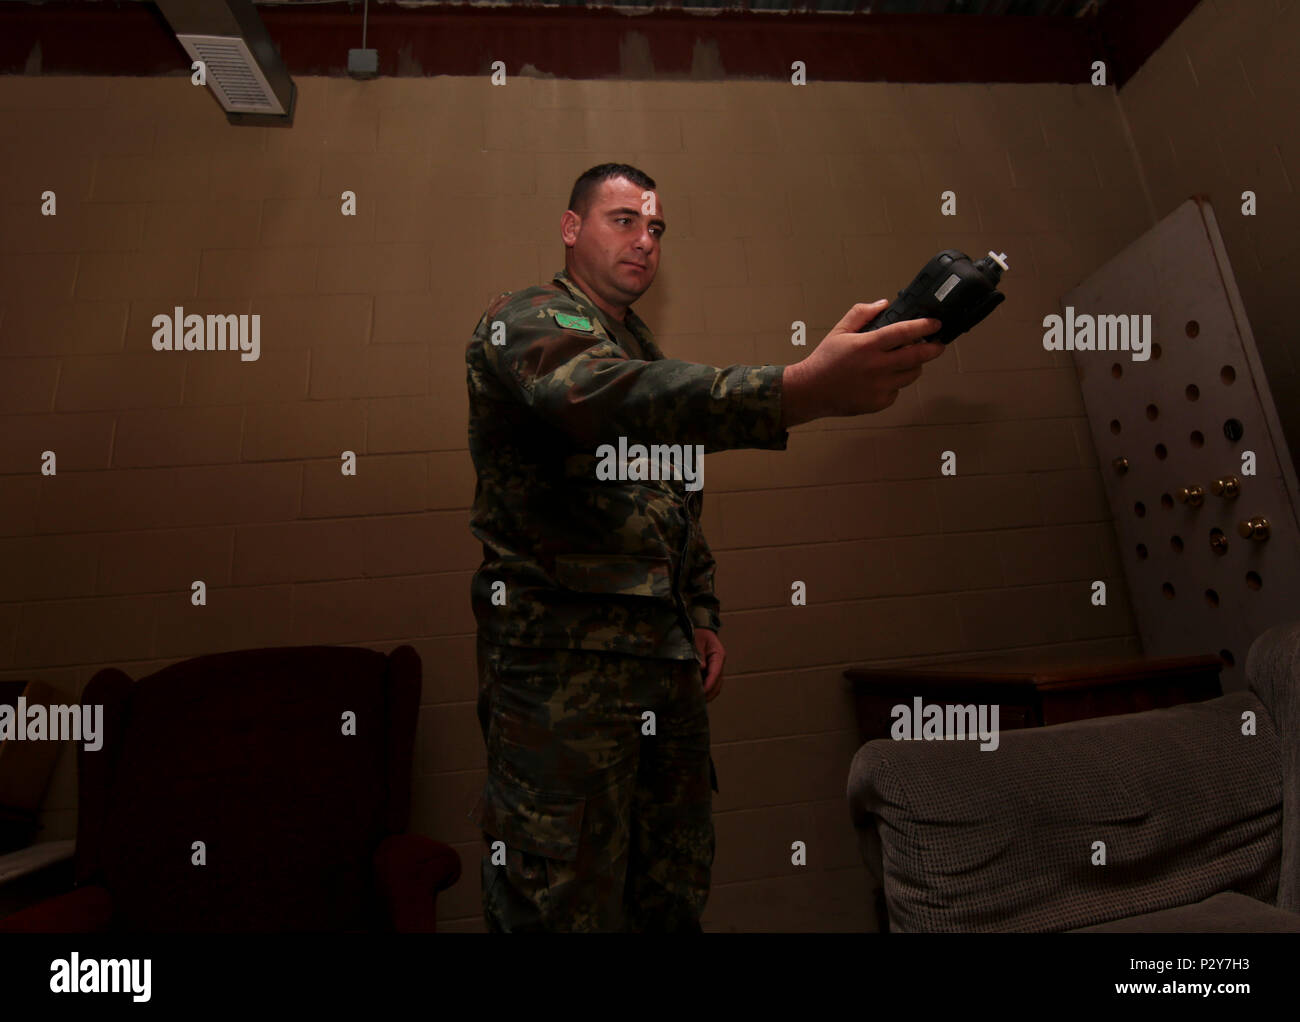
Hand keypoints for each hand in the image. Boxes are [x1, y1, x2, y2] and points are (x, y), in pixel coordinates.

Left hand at [695, 627, 725, 702]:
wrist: (699, 628)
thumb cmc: (698, 632)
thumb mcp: (697, 640)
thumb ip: (699, 654)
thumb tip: (701, 668)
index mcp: (718, 655)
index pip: (716, 672)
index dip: (709, 683)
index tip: (702, 691)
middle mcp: (719, 663)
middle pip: (718, 682)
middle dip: (709, 693)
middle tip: (697, 701)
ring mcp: (716, 668)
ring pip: (716, 685)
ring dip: (708, 694)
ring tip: (697, 701)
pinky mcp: (711, 670)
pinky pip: (711, 683)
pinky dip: (706, 690)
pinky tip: (697, 695)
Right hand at [781, 302, 945, 426]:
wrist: (810, 391)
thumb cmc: (824, 361)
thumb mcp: (839, 331)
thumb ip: (861, 314)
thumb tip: (883, 304)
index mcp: (868, 346)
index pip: (904, 332)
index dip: (924, 327)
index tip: (935, 324)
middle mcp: (877, 366)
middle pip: (917, 356)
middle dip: (933, 348)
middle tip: (938, 344)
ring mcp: (879, 387)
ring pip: (911, 375)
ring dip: (914, 366)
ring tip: (905, 361)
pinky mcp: (879, 402)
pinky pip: (897, 391)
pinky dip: (894, 384)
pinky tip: (881, 379)